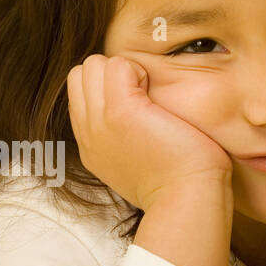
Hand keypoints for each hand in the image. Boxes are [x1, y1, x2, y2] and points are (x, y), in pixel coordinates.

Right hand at [66, 54, 231, 211]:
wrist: (186, 200)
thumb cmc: (176, 184)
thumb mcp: (133, 165)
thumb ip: (120, 140)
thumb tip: (131, 119)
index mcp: (90, 146)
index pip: (79, 95)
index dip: (106, 88)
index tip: (136, 106)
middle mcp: (88, 134)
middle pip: (79, 75)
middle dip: (109, 73)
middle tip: (141, 96)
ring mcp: (100, 122)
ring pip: (92, 64)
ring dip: (124, 70)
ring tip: (148, 95)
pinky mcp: (122, 111)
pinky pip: (118, 65)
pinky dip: (139, 71)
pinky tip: (155, 97)